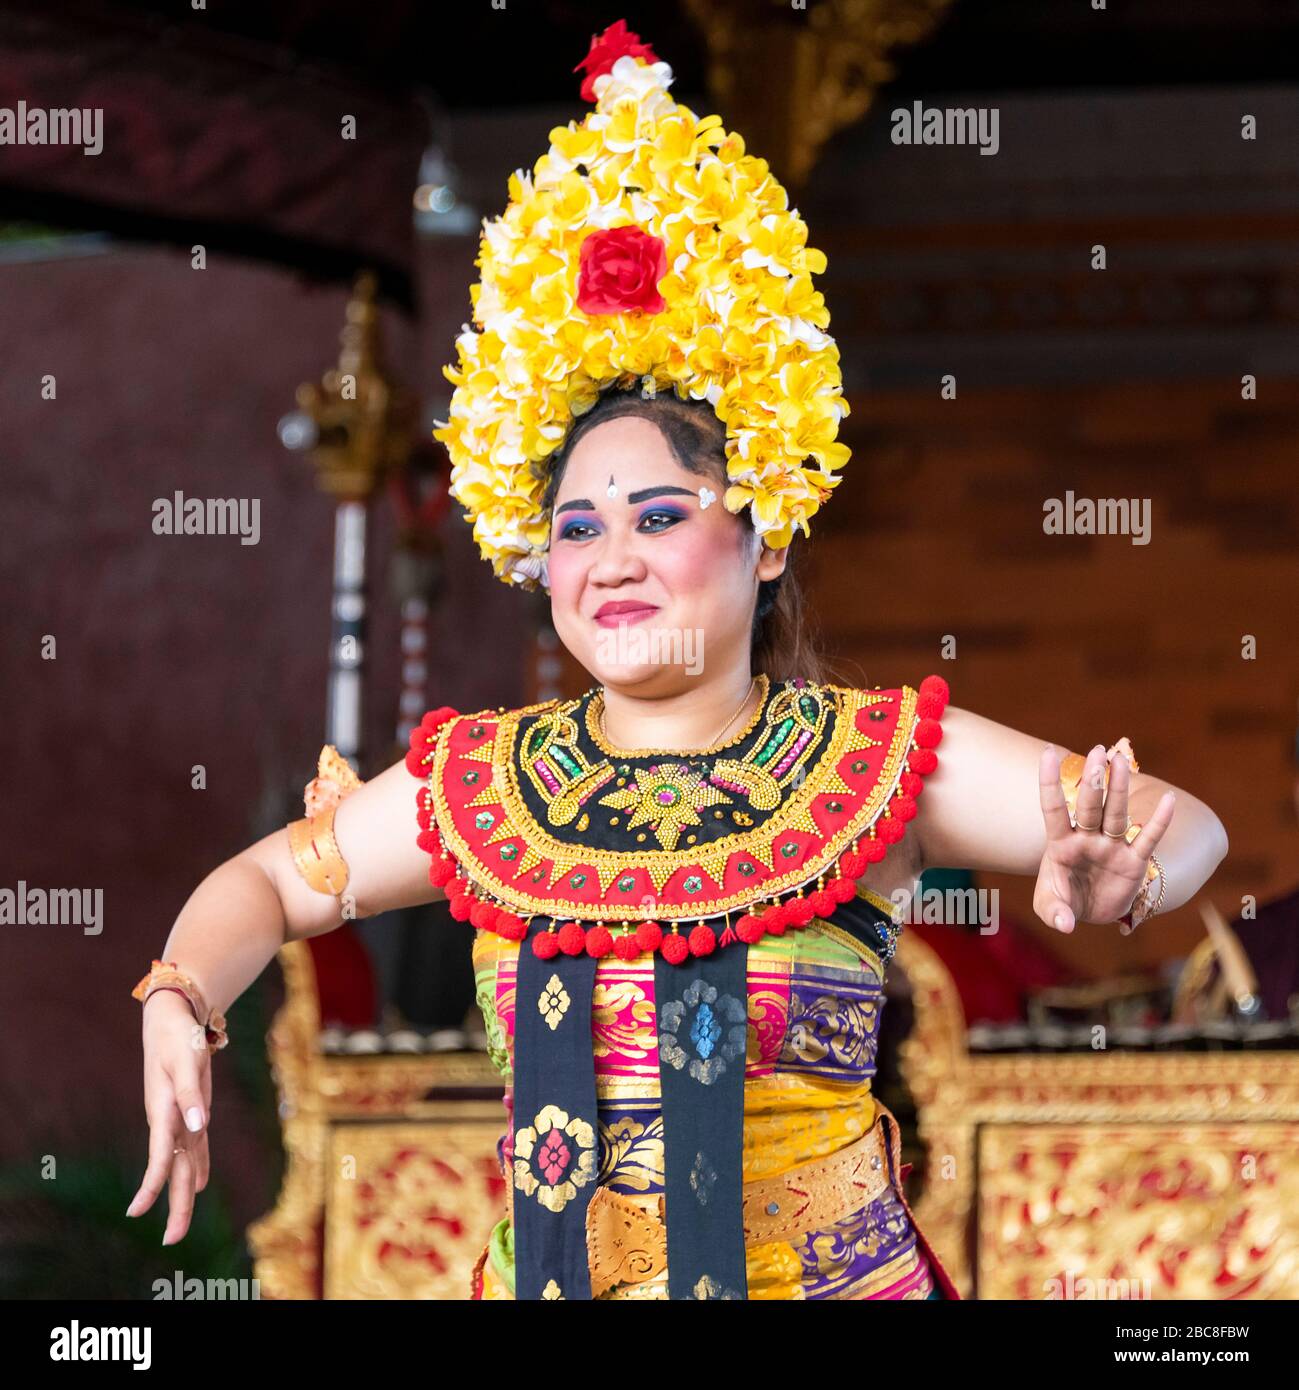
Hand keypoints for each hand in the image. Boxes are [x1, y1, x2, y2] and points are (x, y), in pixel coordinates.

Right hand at [127, 991, 212, 1242]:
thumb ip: (189, 1094)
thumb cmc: (178, 1037)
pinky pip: (194, 1145)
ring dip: (184, 1192)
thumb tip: (199, 1126)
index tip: (136, 1211)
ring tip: (179, 1226)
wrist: (172, 1018)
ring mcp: (179, 1116)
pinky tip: (200, 1184)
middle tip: (172, 1240)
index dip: (151, 1183)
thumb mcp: (186, 1059)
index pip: (160, 1154)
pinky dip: (197, 1166)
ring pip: (184, 1161)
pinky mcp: (190, 1109)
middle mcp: (170, 1119)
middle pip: (175, 1168)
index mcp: (164, 1110)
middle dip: (175, 1203)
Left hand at [1036, 743, 1174, 931]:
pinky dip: (1159, 822)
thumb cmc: (1064, 901)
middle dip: (1093, 780)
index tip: (1048, 752)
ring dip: (1119, 789)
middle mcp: (1086, 838)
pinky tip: (1169, 801)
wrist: (1089, 912)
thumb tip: (1065, 925)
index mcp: (1060, 843)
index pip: (1053, 808)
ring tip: (1120, 759)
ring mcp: (1111, 847)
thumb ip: (1054, 913)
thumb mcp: (1051, 908)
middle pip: (1090, 806)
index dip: (1049, 782)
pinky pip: (1147, 839)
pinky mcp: (1133, 862)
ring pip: (1116, 814)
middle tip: (1097, 751)